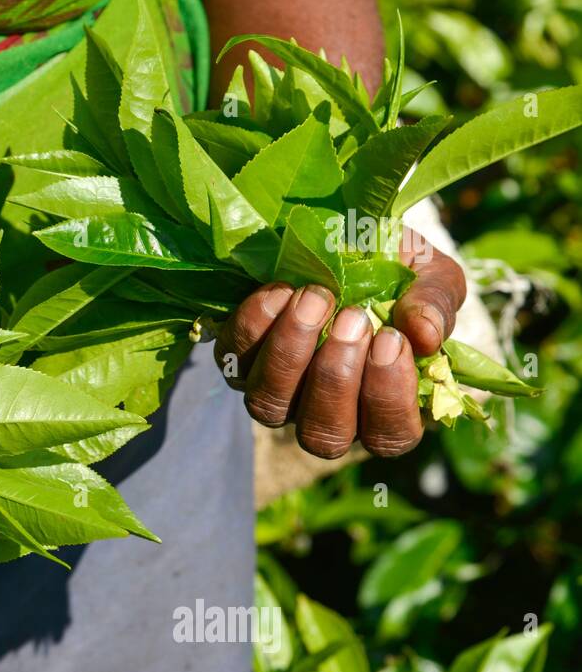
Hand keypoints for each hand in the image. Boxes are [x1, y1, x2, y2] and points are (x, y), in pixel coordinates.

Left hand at [214, 229, 466, 458]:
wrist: (340, 235)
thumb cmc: (396, 270)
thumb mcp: (430, 276)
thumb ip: (437, 304)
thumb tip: (426, 336)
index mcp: (381, 406)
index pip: (388, 436)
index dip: (388, 399)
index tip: (390, 340)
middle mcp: (323, 411)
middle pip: (324, 434)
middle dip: (336, 377)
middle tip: (351, 317)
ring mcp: (276, 392)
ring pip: (270, 406)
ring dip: (291, 354)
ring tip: (314, 299)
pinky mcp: (236, 361)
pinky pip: (234, 360)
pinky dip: (255, 326)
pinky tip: (281, 291)